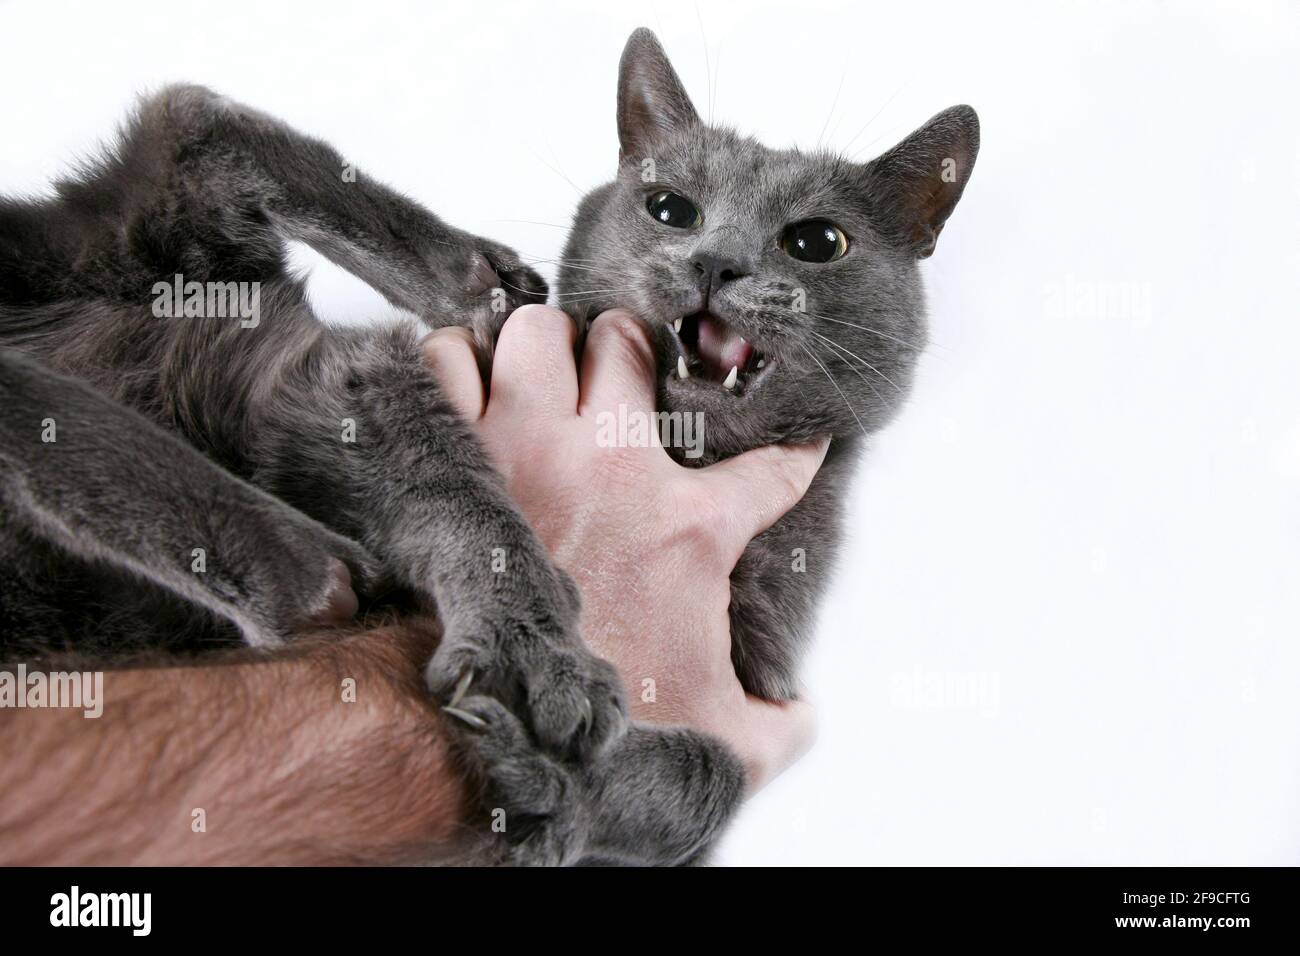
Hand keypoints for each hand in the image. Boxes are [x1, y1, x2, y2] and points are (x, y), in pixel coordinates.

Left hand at [422, 306, 823, 789]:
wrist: (483, 729)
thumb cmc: (592, 732)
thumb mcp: (718, 748)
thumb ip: (776, 732)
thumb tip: (799, 721)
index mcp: (688, 529)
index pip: (770, 469)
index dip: (796, 449)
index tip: (802, 436)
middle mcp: (611, 465)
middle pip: (630, 344)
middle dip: (629, 349)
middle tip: (620, 377)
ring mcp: (526, 447)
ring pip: (539, 332)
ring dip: (541, 349)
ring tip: (539, 376)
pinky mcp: (455, 450)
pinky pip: (449, 360)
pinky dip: (454, 366)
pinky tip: (465, 392)